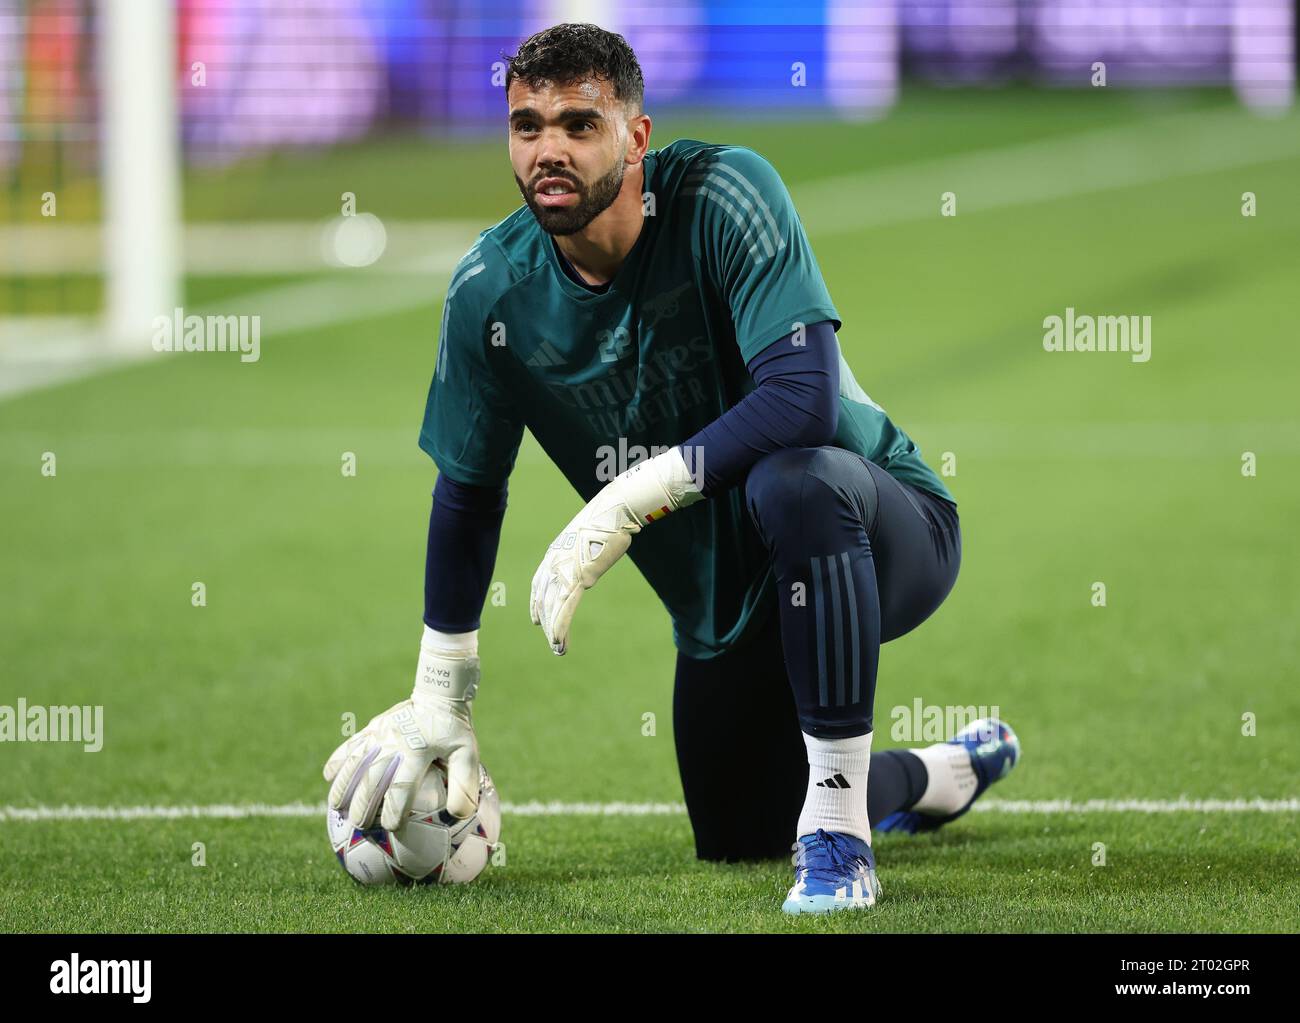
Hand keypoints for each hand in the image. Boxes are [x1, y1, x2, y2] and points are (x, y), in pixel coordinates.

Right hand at [323, 632, 479, 829]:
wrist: (439, 694)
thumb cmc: (454, 729)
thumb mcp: (468, 753)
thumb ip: (464, 784)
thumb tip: (459, 816)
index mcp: (417, 751)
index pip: (402, 786)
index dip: (394, 809)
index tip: (391, 827)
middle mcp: (394, 743)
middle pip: (372, 778)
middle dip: (363, 804)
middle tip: (358, 825)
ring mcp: (380, 733)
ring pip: (355, 762)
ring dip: (343, 785)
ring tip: (335, 807)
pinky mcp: (373, 727)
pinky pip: (351, 744)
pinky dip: (338, 759)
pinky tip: (328, 775)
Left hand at [530, 447, 702, 654]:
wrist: (614, 510)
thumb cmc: (607, 520)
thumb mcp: (590, 536)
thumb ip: (585, 551)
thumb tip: (591, 558)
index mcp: (555, 553)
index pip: (539, 584)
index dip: (537, 604)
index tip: (535, 619)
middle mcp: (554, 563)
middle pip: (544, 600)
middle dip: (547, 623)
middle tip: (552, 642)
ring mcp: (565, 570)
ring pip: (553, 608)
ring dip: (554, 632)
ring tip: (557, 650)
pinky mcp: (579, 577)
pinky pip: (565, 608)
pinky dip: (561, 627)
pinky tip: (559, 641)